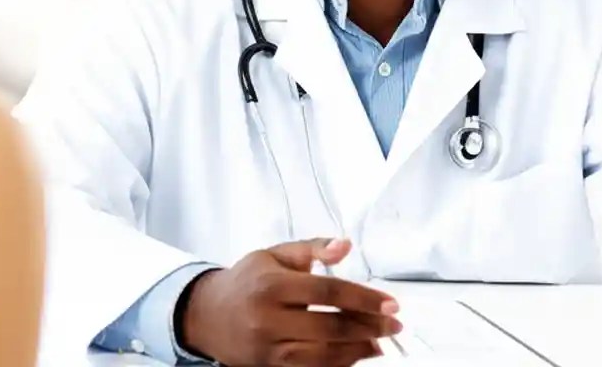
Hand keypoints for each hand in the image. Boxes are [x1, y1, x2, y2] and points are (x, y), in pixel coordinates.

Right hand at [179, 238, 401, 366]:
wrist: (208, 314)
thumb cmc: (247, 281)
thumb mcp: (276, 255)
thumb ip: (313, 248)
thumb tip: (345, 246)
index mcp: (272, 285)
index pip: (326, 293)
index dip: (362, 299)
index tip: (390, 303)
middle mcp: (268, 319)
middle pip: (329, 327)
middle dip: (368, 327)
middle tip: (392, 324)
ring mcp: (268, 348)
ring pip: (322, 355)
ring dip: (358, 350)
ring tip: (379, 341)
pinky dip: (339, 363)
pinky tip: (356, 354)